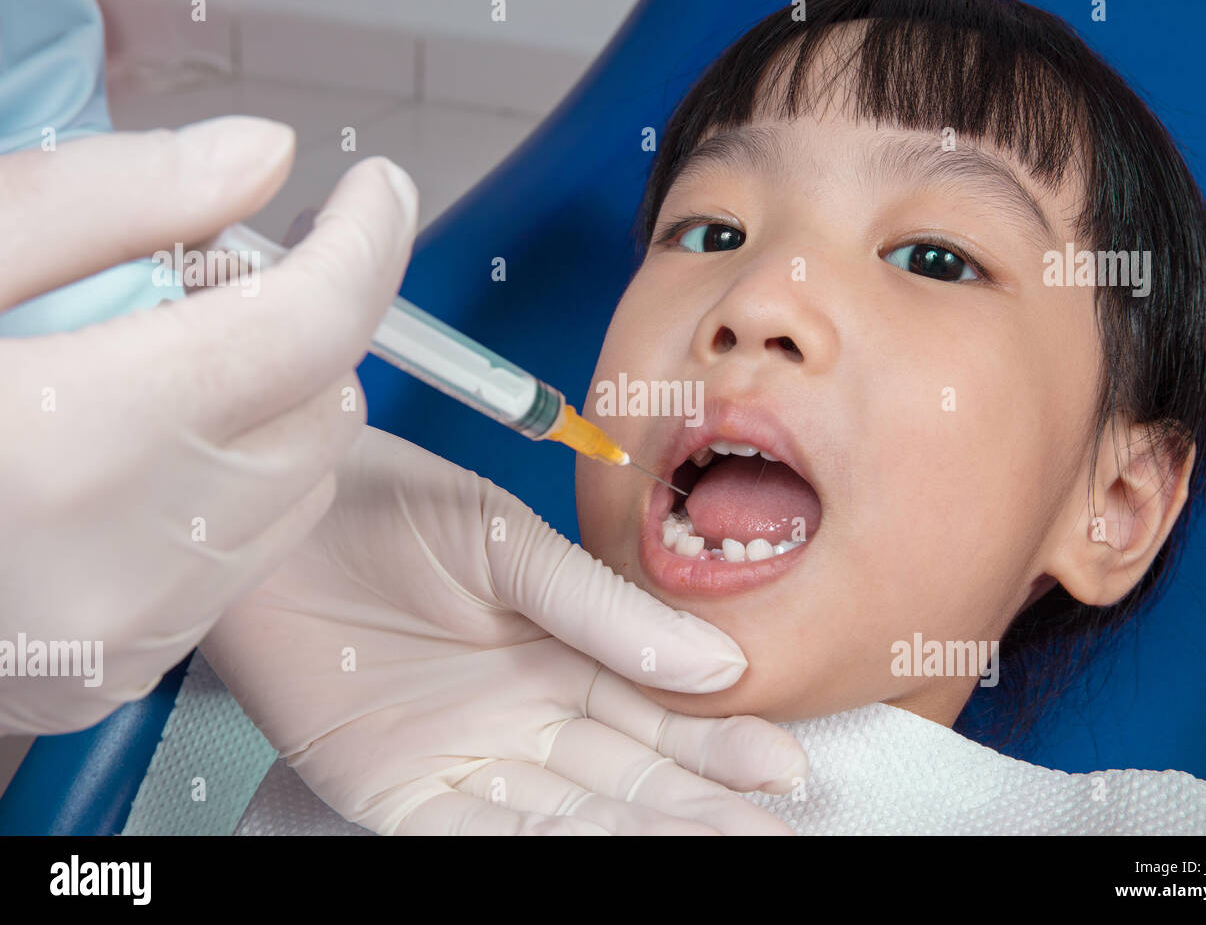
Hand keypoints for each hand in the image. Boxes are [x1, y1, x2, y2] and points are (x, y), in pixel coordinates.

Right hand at [0, 117, 417, 733]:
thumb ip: (106, 200)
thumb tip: (261, 161)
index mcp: (82, 439)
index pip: (309, 327)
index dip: (363, 243)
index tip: (372, 194)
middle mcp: (128, 559)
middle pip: (323, 410)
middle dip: (292, 331)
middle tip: (196, 288)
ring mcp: (130, 631)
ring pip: (302, 487)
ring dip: (263, 415)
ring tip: (142, 376)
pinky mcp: (119, 672)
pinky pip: (244, 557)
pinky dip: (224, 493)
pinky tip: (127, 462)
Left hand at [201, 425, 807, 833]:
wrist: (271, 515)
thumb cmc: (384, 504)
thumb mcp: (507, 545)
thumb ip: (600, 611)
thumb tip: (717, 666)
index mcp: (563, 646)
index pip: (660, 708)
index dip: (721, 741)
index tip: (781, 765)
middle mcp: (526, 711)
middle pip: (629, 775)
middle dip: (700, 808)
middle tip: (774, 835)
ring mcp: (468, 757)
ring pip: (570, 814)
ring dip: (640, 836)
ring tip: (718, 850)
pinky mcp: (401, 793)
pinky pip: (478, 836)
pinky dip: (537, 849)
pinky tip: (600, 853)